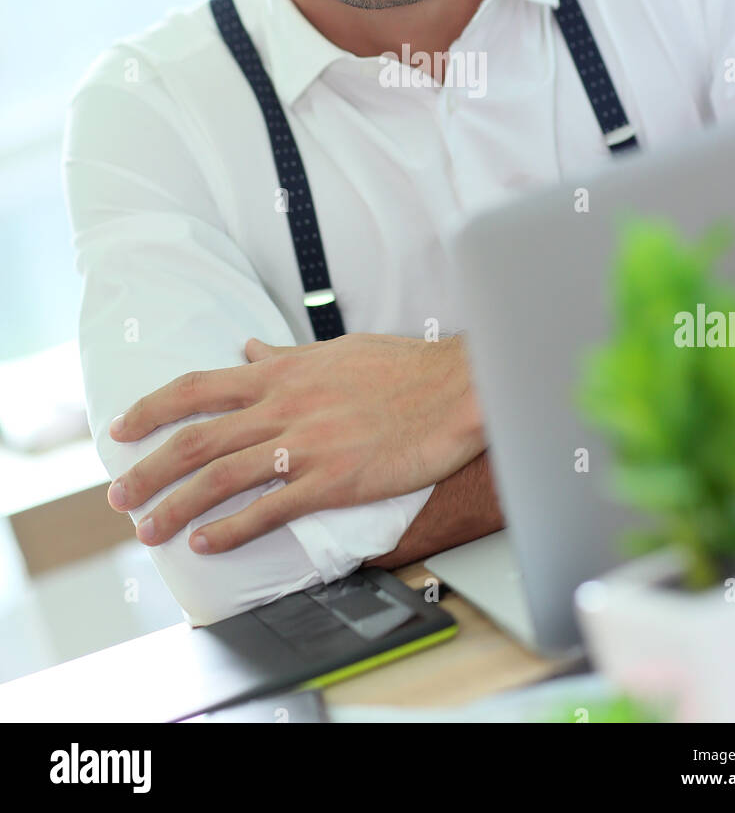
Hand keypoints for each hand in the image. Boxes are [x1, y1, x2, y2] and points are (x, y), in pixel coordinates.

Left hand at [106, 333, 483, 554]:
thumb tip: (245, 348)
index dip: (152, 409)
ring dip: (176, 506)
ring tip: (149, 530)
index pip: (198, 387)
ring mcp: (307, 443)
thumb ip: (284, 354)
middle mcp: (284, 405)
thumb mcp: (335, 350)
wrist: (457, 389)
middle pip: (196, 439)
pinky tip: (207, 544)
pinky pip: (270, 509)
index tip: (122, 429)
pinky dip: (232, 529)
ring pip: (222, 477)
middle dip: (148, 470)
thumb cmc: (403, 368)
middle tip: (119, 496)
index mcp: (282, 372)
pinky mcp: (334, 479)